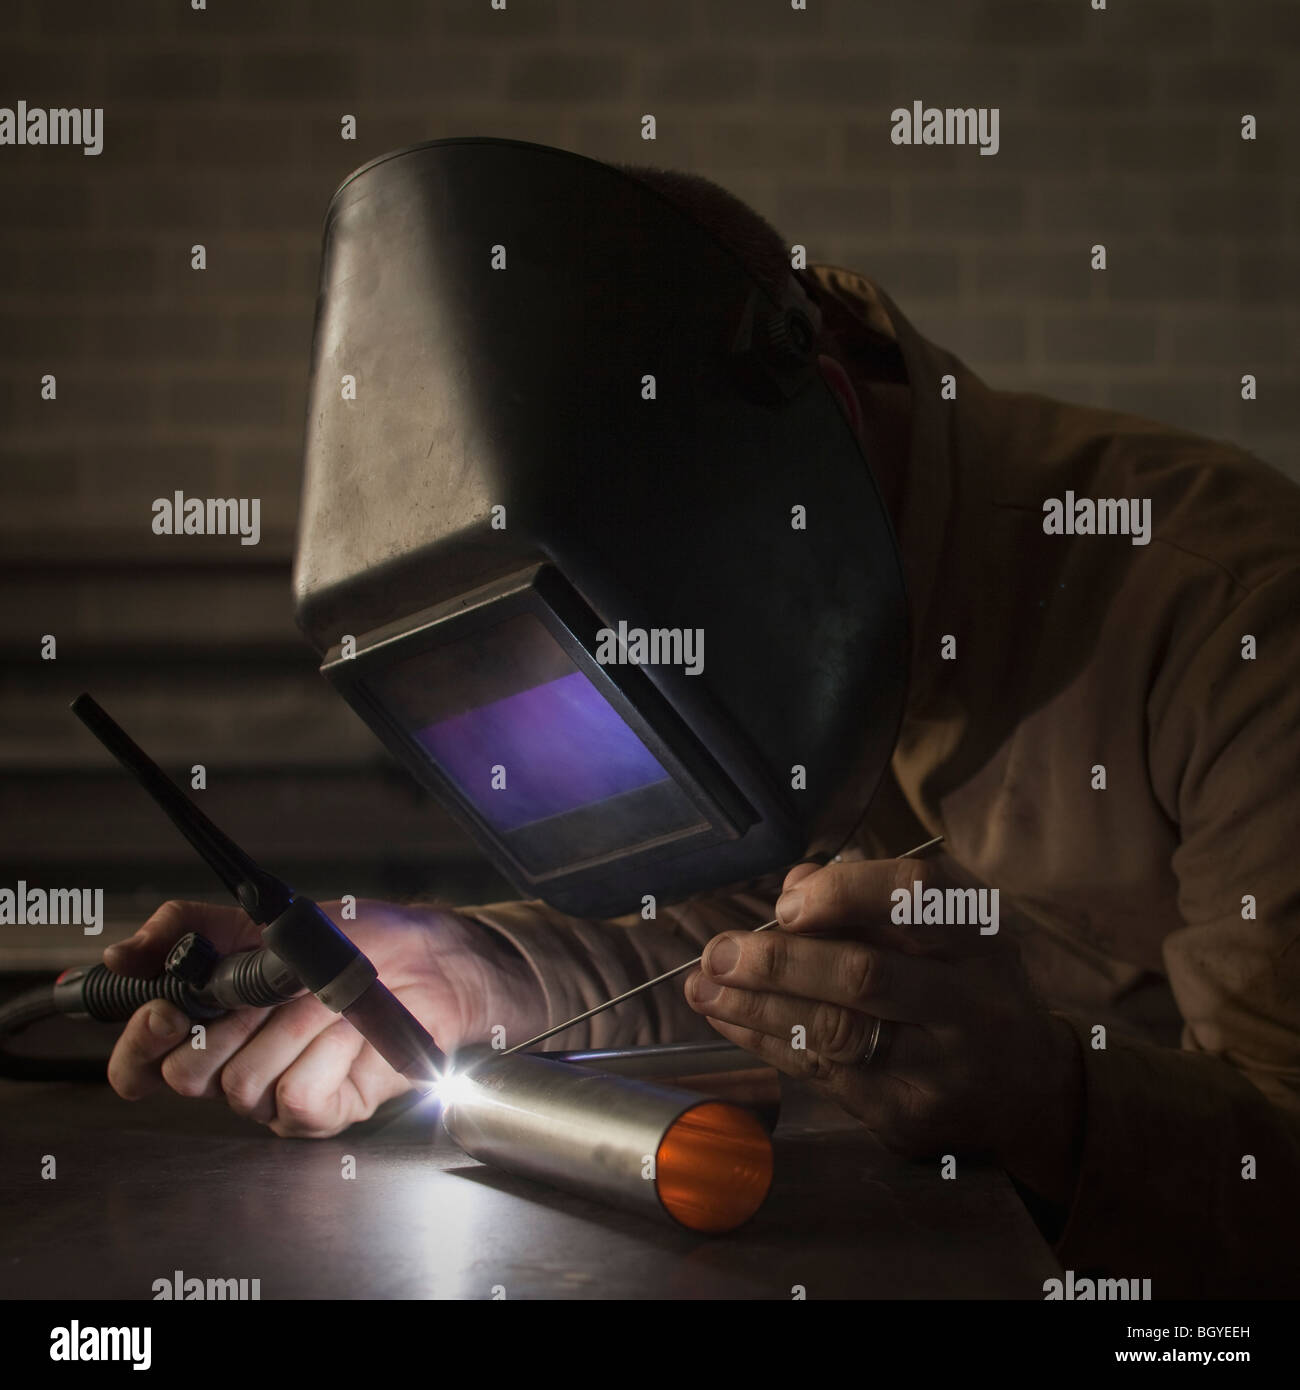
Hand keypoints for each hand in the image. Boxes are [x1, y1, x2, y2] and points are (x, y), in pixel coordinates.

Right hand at [103, 899, 545, 1137]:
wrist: (428, 959)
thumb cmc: (353, 940)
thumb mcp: (262, 918)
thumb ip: (186, 929)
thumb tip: (122, 953)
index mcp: (208, 1024)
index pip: (139, 1064)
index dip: (141, 1045)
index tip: (167, 1012)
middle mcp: (234, 1065)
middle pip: (187, 1077)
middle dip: (227, 1025)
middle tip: (266, 993)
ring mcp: (276, 1093)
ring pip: (244, 1085)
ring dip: (292, 1028)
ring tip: (325, 1001)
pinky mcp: (321, 1113)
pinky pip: (298, 1099)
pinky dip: (329, 1055)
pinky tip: (350, 1033)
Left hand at [684, 857, 1084, 1203]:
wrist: (1027, 1088)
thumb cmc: (966, 984)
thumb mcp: (942, 930)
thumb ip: (869, 899)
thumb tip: (794, 885)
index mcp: (979, 935)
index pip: (917, 895)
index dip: (845, 893)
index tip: (788, 902)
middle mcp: (969, 1000)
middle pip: (865, 975)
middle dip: (779, 961)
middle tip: (719, 951)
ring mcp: (941, 1065)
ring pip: (836, 1032)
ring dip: (756, 1006)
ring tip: (703, 985)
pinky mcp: (908, 1114)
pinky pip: (823, 1072)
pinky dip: (765, 1041)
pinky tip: (727, 1018)